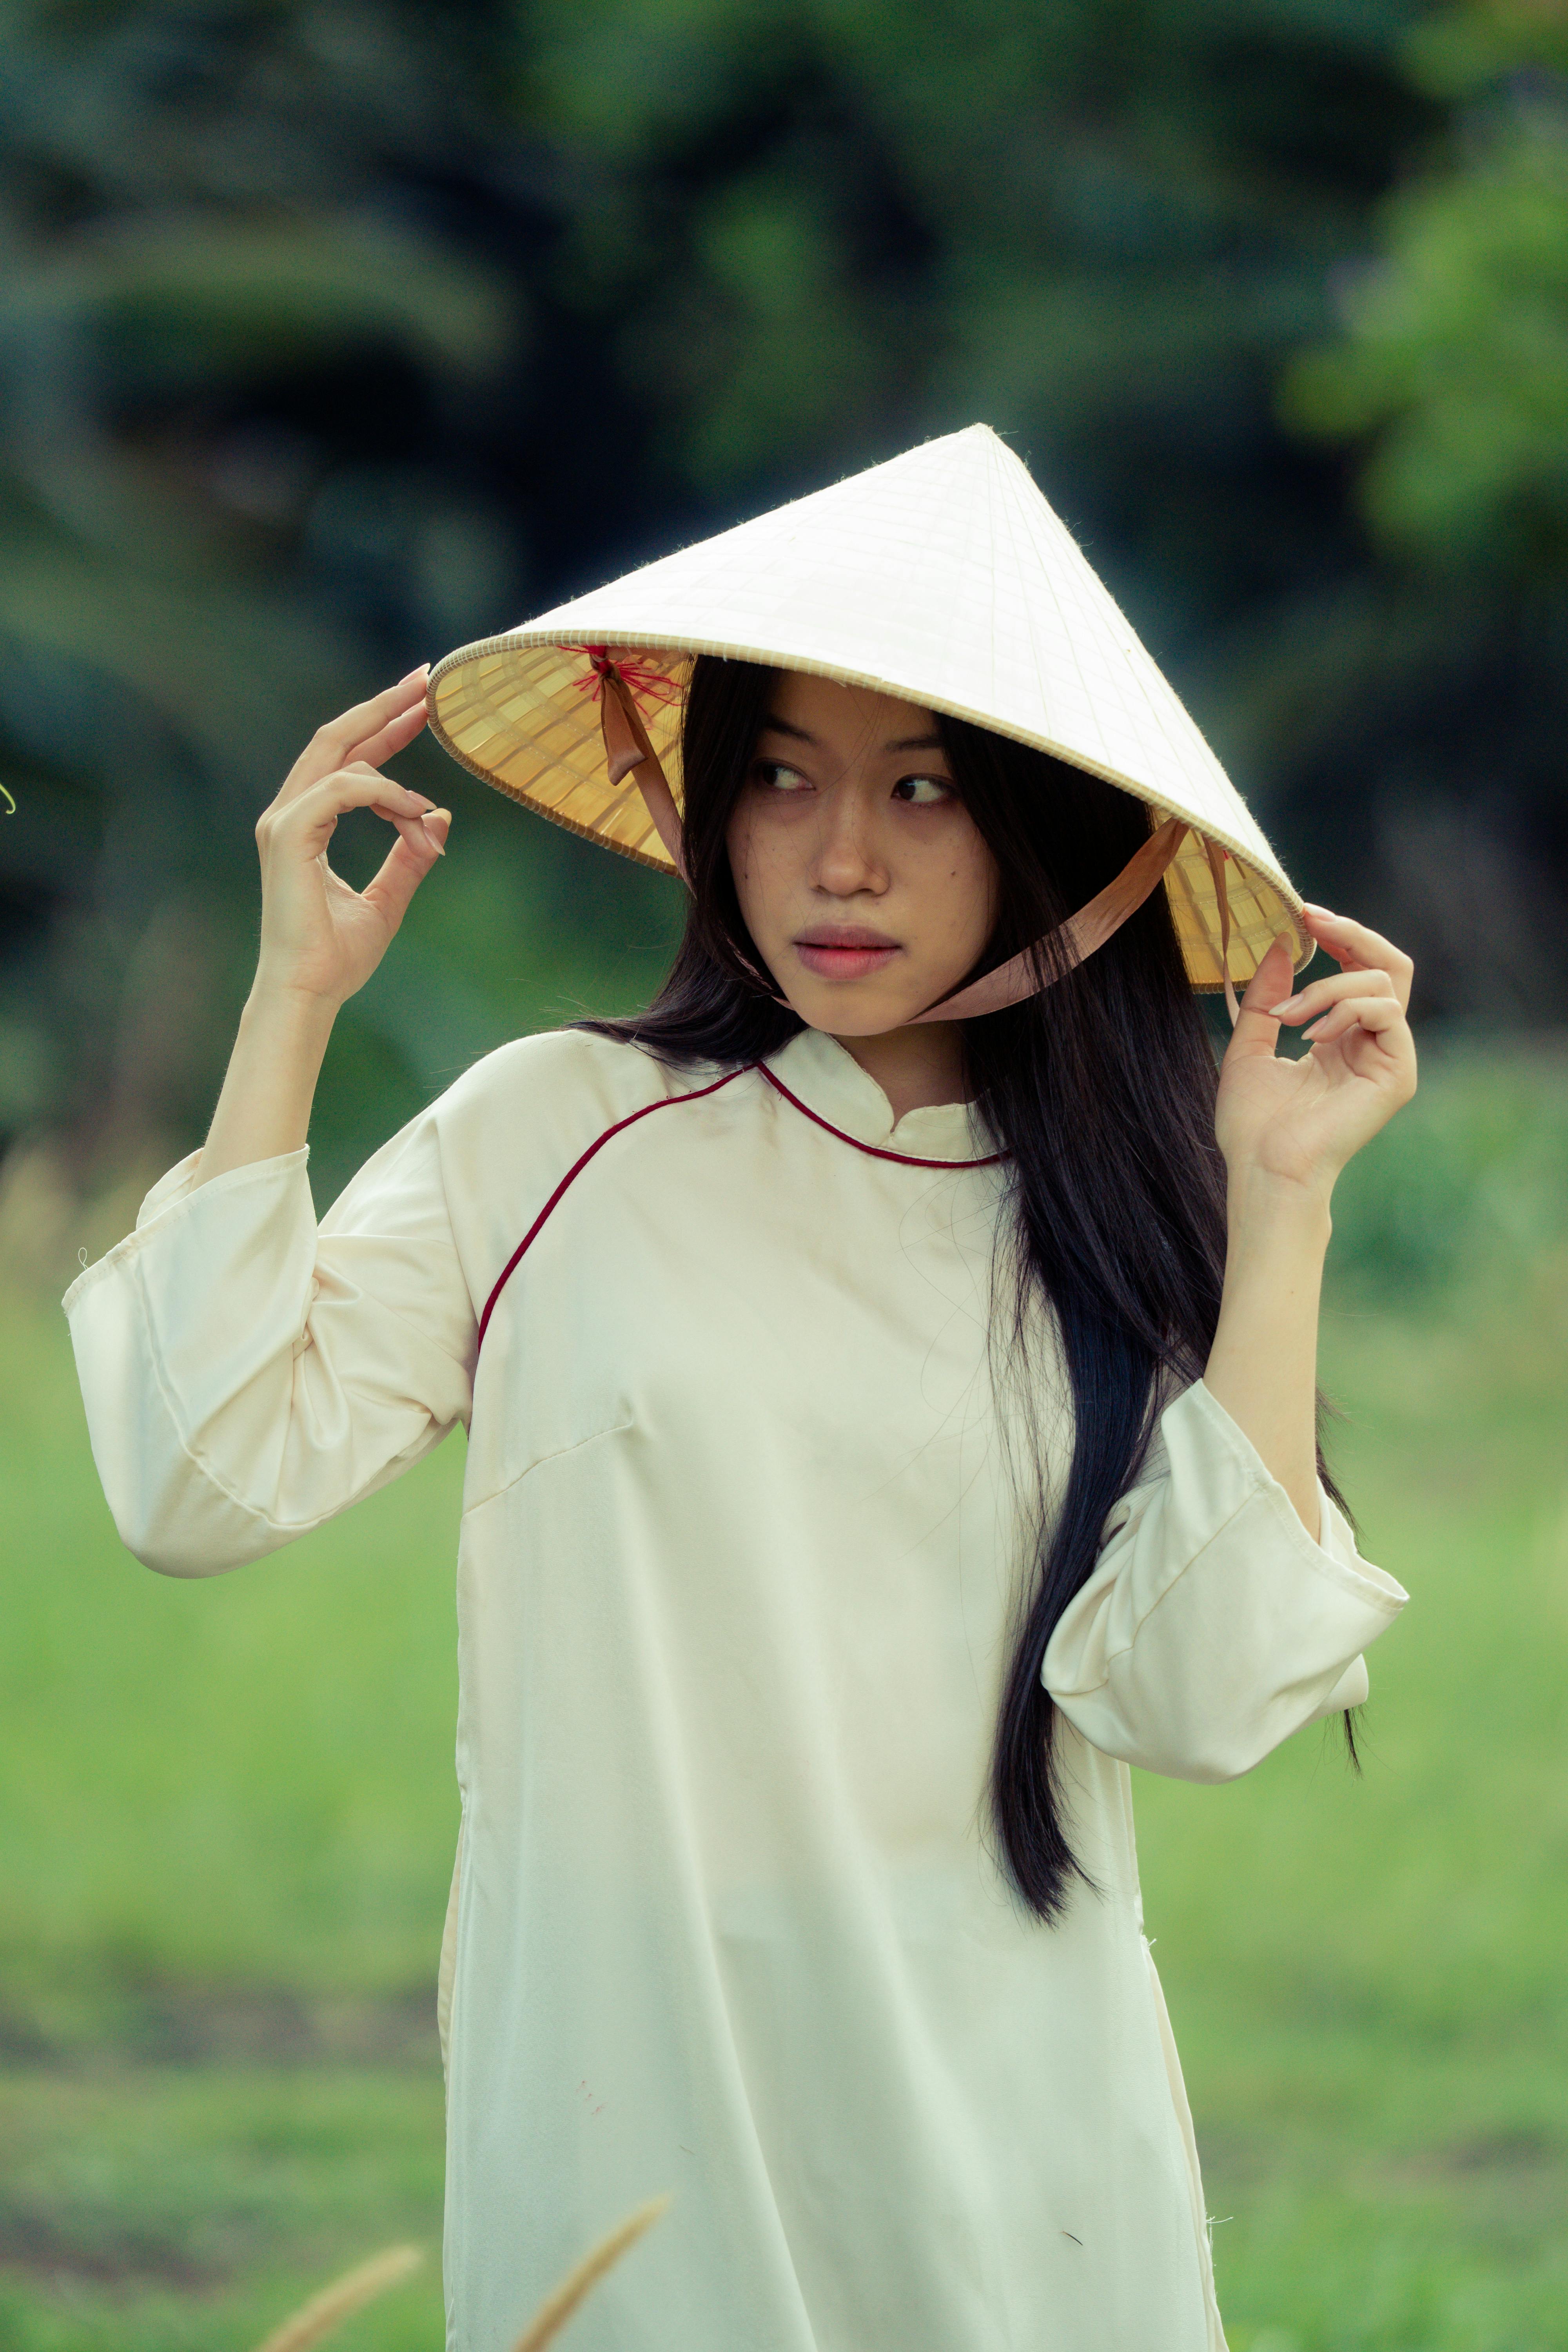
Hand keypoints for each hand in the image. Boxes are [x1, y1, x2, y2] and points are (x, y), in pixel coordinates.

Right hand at [252, 669, 446, 1007]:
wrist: (310, 991)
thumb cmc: (338, 956)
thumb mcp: (388, 899)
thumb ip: (410, 856)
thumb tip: (439, 817)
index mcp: (306, 824)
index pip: (346, 758)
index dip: (384, 725)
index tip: (423, 703)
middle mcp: (289, 813)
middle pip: (337, 738)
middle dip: (384, 707)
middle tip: (427, 681)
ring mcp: (283, 822)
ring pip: (342, 760)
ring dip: (395, 770)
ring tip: (427, 806)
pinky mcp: (288, 835)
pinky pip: (341, 789)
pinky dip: (383, 794)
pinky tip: (412, 814)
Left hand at [1214, 906, 1416, 1207]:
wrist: (1264, 1168)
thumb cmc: (1253, 1123)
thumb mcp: (1249, 1044)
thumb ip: (1267, 997)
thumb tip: (1283, 945)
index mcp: (1341, 1038)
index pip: (1358, 970)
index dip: (1338, 936)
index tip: (1303, 914)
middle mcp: (1371, 1044)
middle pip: (1388, 965)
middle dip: (1351, 935)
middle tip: (1312, 920)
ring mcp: (1390, 1058)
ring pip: (1383, 983)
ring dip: (1329, 986)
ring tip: (1290, 1017)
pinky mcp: (1398, 1073)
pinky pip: (1387, 1012)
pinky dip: (1346, 1009)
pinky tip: (1313, 1036)